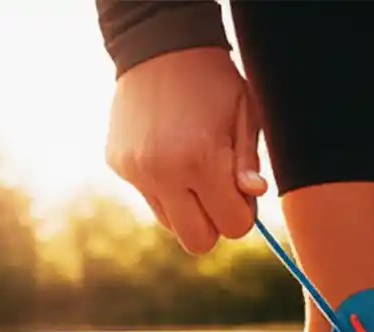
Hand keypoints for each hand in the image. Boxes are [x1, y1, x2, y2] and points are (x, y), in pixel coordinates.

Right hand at [106, 47, 267, 253]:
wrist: (160, 47)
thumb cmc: (214, 82)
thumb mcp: (245, 116)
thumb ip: (249, 162)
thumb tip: (254, 194)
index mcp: (200, 162)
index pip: (232, 227)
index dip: (243, 213)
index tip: (242, 190)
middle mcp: (162, 173)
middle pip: (197, 241)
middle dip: (214, 224)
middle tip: (219, 191)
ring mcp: (136, 171)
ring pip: (170, 224)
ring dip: (188, 208)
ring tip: (193, 169)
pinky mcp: (118, 165)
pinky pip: (149, 198)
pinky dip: (164, 188)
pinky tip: (169, 153)